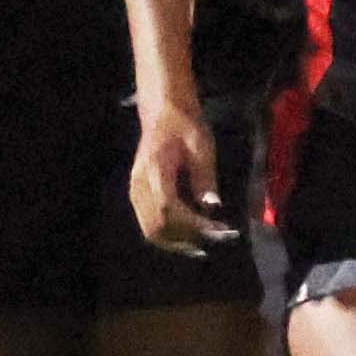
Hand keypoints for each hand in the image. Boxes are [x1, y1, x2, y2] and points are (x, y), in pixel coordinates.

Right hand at [130, 104, 231, 252]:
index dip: (193, 225)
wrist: (162, 112)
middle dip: (188, 238)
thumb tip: (212, 206)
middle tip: (218, 238)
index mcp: (154, 171)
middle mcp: (139, 185)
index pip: (168, 209)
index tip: (219, 229)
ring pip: (150, 230)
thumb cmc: (184, 125)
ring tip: (205, 243)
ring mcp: (136, 191)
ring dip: (178, 241)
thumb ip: (205, 177)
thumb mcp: (202, 145)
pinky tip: (191, 235)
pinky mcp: (139, 195)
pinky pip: (150, 223)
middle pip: (156, 227)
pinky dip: (170, 235)